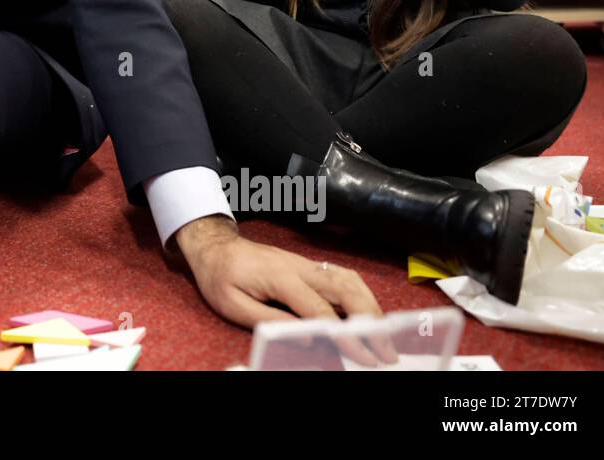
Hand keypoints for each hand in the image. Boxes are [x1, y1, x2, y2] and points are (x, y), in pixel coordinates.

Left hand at [175, 216, 395, 364]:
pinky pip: (342, 277)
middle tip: (387, 350)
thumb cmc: (220, 277)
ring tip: (385, 335)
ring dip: (371, 306)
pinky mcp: (309, 266)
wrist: (216, 246)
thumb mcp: (232, 304)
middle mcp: (300, 267)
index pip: (321, 310)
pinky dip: (361, 294)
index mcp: (280, 277)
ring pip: (349, 280)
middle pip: (346, 290)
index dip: (344, 335)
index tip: (362, 356)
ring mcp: (307, 264)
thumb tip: (308, 338)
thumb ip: (269, 320)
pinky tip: (369, 312)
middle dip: (370, 321)